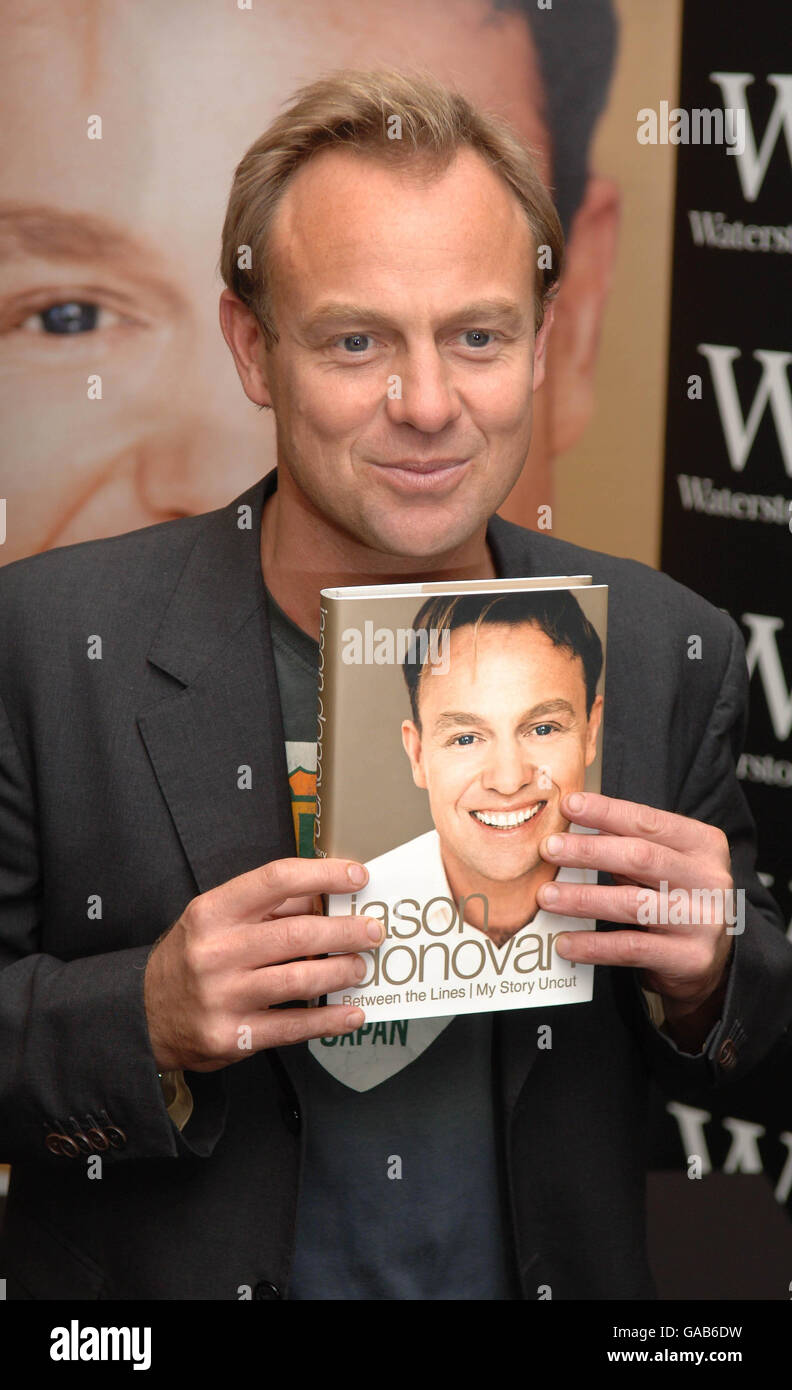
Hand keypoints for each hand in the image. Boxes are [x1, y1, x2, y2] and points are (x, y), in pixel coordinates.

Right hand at [144, 857, 378, 1070]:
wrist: (141, 1014)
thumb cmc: (190, 959)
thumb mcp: (214, 920)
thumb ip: (266, 908)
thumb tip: (327, 896)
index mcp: (213, 911)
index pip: (276, 880)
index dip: (324, 874)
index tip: (358, 877)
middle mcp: (216, 951)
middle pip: (297, 934)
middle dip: (346, 931)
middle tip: (372, 931)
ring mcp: (223, 996)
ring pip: (300, 981)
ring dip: (341, 972)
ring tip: (361, 968)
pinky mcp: (232, 1036)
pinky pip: (293, 1027)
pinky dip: (329, 1020)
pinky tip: (351, 1013)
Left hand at [536, 793, 734, 1040]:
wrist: (709, 960)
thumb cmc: (675, 898)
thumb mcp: (663, 864)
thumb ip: (628, 844)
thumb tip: (569, 827)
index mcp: (704, 845)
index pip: (649, 822)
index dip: (607, 812)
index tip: (568, 806)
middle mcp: (710, 880)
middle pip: (641, 858)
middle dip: (589, 851)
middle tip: (548, 849)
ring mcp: (704, 921)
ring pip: (633, 904)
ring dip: (583, 899)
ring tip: (546, 897)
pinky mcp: (691, 958)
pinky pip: (631, 949)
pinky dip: (593, 945)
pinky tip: (566, 942)